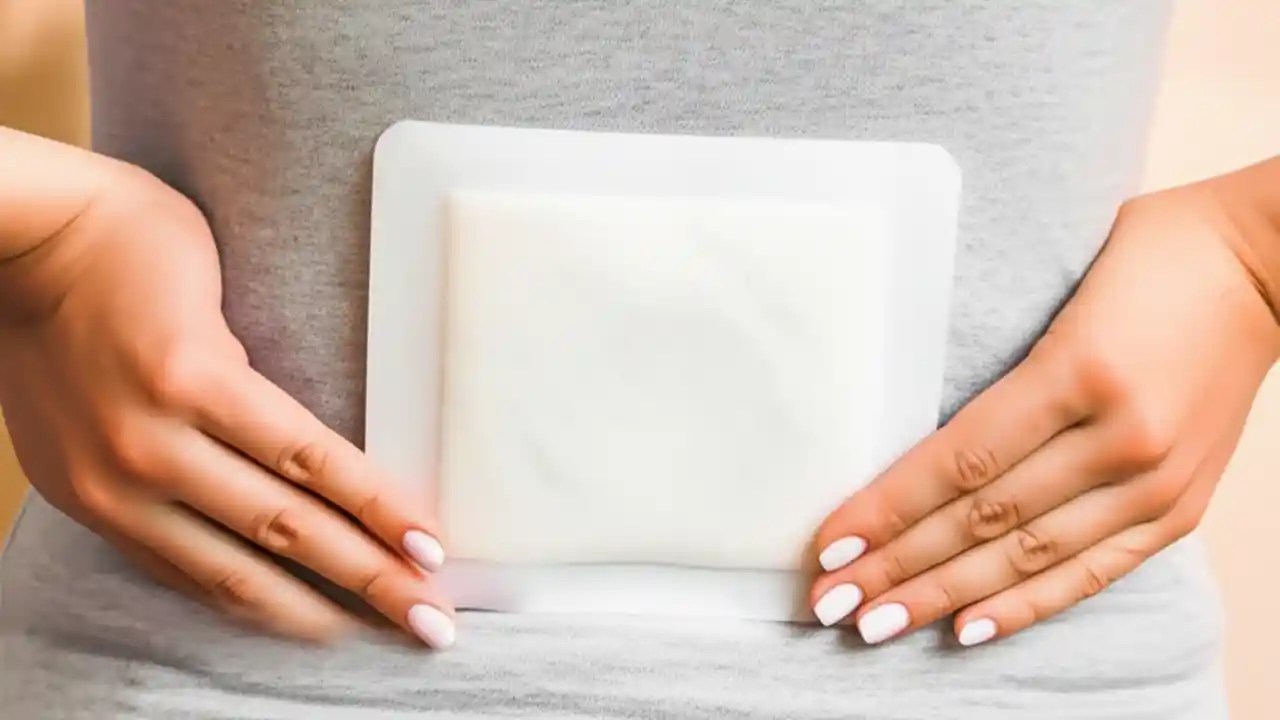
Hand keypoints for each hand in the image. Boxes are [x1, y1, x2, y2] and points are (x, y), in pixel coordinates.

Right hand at [0, 153, 454, 647]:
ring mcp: (112, 482)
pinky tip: (284, 612)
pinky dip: (235, 594)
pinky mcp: (85, 501)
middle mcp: (151, 442)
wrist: (20, 245)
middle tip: (430, 619)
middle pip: (284, 527)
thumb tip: (323, 458)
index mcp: (194, 378)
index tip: (433, 552)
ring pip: (229, 567)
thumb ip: (261, 381)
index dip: (379, 512)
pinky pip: (174, 566)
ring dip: (310, 609)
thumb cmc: (135, 244)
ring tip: (371, 631)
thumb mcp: (218, 292)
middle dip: (367, 578)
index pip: (313, 463)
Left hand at [809, 180, 1279, 645]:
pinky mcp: (1179, 507)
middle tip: (829, 602)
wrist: (1265, 266)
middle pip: (982, 519)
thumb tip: (917, 446)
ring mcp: (1154, 481)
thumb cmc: (1148, 259)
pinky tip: (970, 629)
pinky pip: (1093, 571)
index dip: (887, 509)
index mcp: (1076, 372)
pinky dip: (1029, 604)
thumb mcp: (1060, 295)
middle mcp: (1116, 438)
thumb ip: (1000, 373)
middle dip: (897, 566)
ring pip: (1027, 556)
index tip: (829, 543)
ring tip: (876, 624)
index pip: (958, 461)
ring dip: (943, 596)